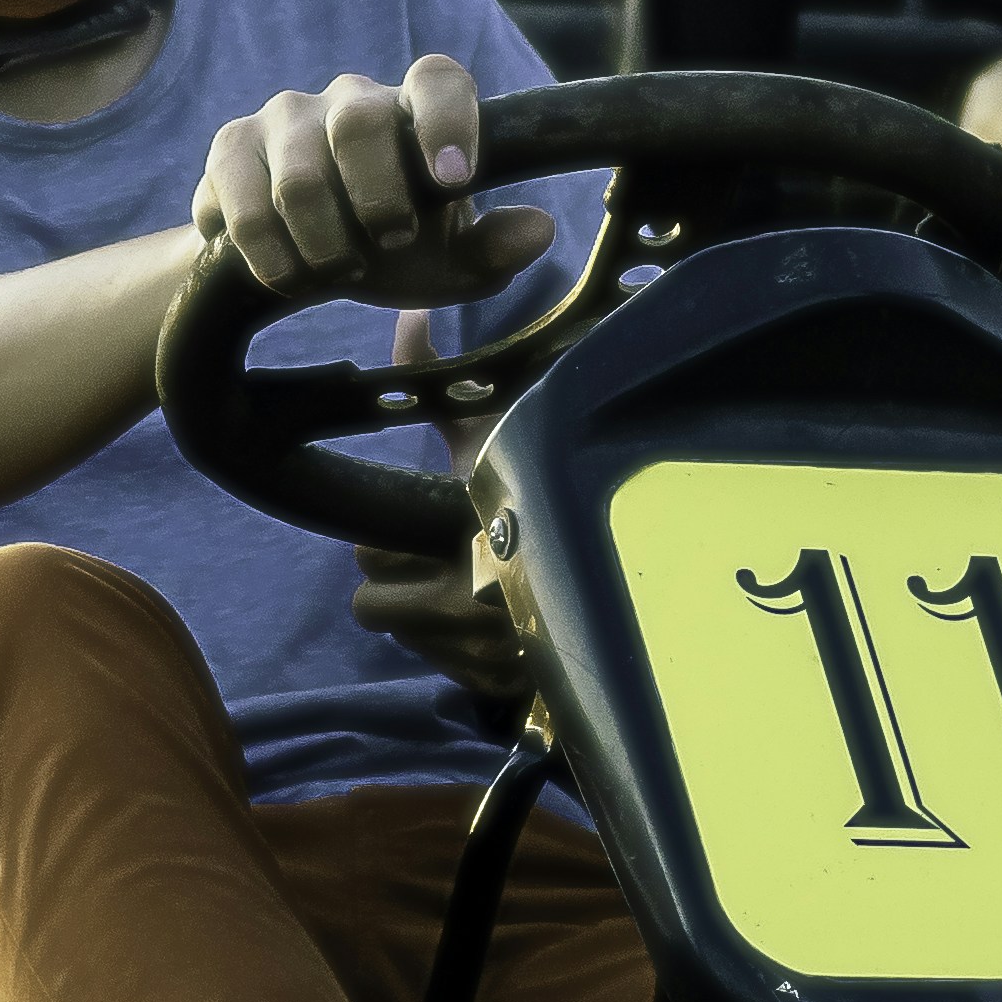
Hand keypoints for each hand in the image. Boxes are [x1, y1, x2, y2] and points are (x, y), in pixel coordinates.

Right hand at [191, 52, 554, 306]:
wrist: (302, 262)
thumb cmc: (394, 249)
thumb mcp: (451, 262)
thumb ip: (494, 248)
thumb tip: (538, 229)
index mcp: (415, 109)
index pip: (438, 79)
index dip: (447, 123)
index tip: (455, 182)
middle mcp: (350, 98)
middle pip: (359, 123)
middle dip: (379, 200)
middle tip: (391, 245)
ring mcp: (284, 117)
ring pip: (300, 178)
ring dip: (326, 244)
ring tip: (339, 271)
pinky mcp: (231, 149)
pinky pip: (243, 204)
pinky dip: (271, 255)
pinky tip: (288, 274)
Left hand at [351, 305, 527, 685]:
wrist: (631, 561)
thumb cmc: (551, 482)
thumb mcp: (501, 428)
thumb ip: (445, 382)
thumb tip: (407, 315)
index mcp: (462, 535)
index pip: (370, 559)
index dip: (384, 544)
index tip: (416, 524)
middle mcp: (469, 605)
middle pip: (372, 604)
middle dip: (397, 578)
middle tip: (438, 553)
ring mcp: (485, 655)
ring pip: (402, 638)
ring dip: (422, 616)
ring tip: (465, 581)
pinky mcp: (499, 687)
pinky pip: (441, 668)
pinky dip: (455, 648)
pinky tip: (488, 617)